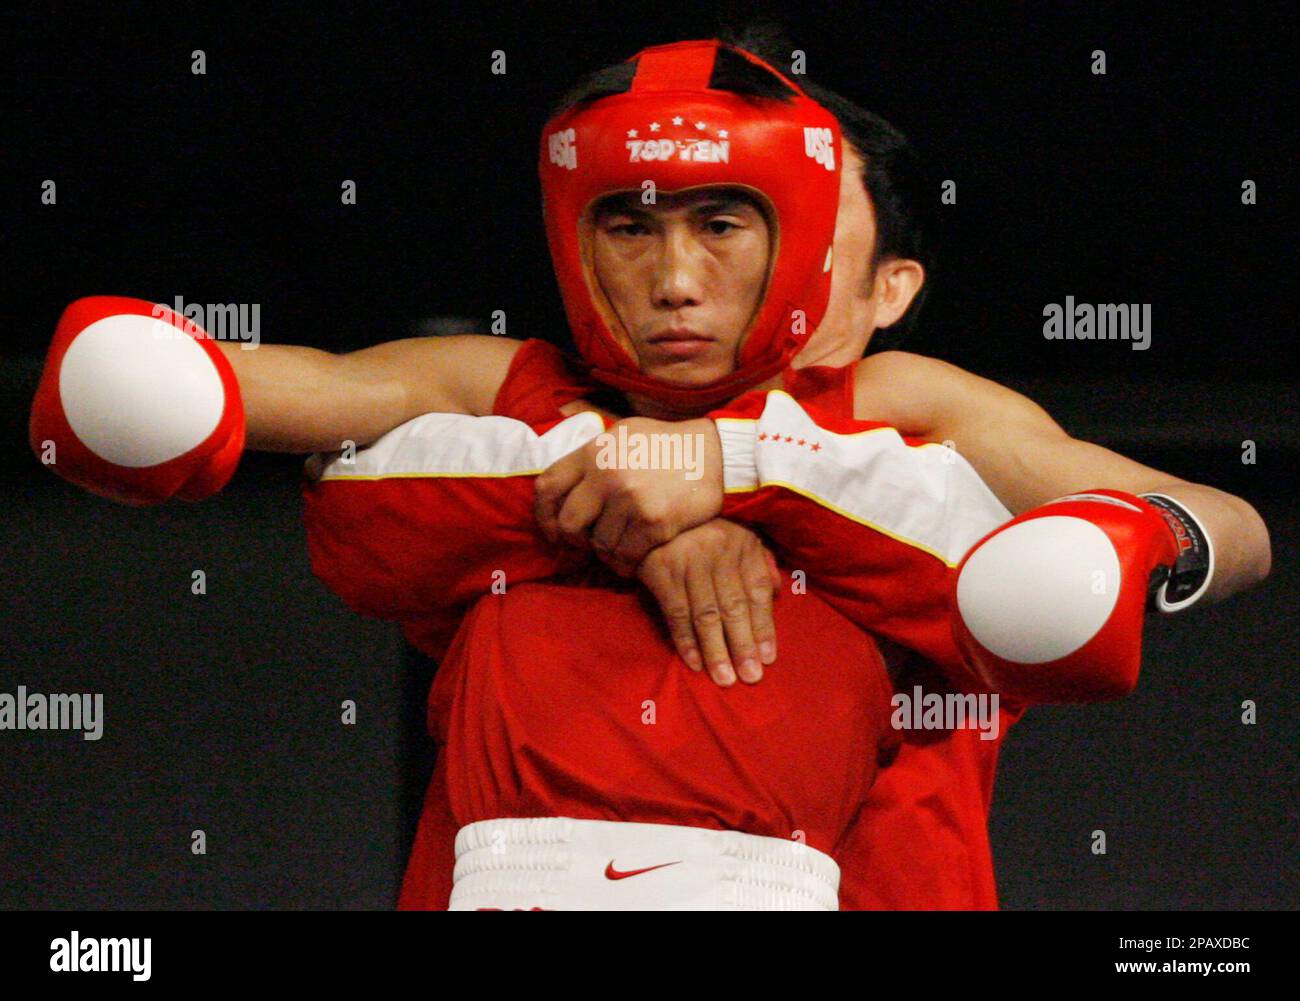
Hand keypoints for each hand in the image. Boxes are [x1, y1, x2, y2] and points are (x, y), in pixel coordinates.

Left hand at [534, 416, 722, 572]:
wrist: (718, 455)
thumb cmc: (669, 446)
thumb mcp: (624, 435)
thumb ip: (593, 457)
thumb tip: (562, 488)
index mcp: (595, 450)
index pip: (547, 487)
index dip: (544, 515)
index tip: (554, 531)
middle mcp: (607, 473)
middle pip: (569, 523)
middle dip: (576, 540)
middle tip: (589, 543)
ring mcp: (630, 499)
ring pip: (599, 545)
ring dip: (608, 552)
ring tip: (621, 544)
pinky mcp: (653, 522)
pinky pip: (625, 556)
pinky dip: (627, 563)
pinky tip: (636, 556)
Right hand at [637, 518, 779, 686]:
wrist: (654, 505)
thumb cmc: (703, 526)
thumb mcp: (738, 532)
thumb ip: (758, 561)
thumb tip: (776, 592)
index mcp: (742, 544)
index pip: (757, 592)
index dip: (764, 627)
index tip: (768, 658)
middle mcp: (719, 553)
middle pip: (735, 607)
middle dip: (743, 646)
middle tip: (750, 677)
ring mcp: (688, 562)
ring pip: (706, 614)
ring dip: (716, 651)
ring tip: (724, 679)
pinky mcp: (661, 570)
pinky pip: (676, 612)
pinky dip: (685, 640)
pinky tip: (694, 663)